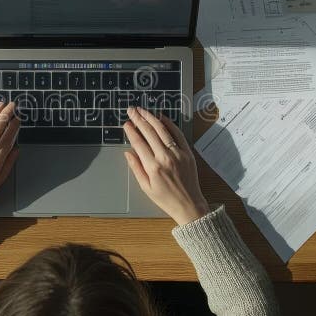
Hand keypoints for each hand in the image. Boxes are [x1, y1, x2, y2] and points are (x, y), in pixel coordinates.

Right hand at [123, 106, 208, 225]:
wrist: (189, 204)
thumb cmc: (166, 198)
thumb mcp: (145, 187)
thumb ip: (136, 168)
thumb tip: (128, 153)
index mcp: (153, 167)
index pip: (139, 143)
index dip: (131, 131)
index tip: (126, 124)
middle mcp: (165, 157)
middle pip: (149, 132)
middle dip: (139, 119)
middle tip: (132, 110)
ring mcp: (178, 153)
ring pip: (162, 130)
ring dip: (151, 118)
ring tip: (143, 110)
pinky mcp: (187, 152)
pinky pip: (177, 134)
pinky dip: (169, 124)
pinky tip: (161, 117)